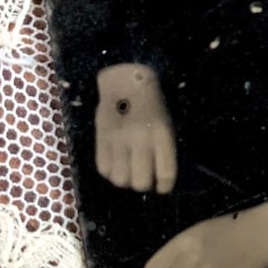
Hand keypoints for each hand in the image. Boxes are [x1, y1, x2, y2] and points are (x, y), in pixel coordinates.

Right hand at [94, 63, 176, 192]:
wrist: (126, 80)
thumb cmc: (152, 104)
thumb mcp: (166, 124)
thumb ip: (163, 150)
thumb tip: (158, 179)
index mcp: (162, 134)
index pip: (165, 173)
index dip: (164, 187)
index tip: (162, 188)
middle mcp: (140, 138)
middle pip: (140, 182)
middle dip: (143, 184)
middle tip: (144, 177)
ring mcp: (118, 139)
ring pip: (119, 179)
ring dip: (125, 179)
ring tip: (128, 170)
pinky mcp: (101, 137)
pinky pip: (103, 168)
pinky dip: (109, 170)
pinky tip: (115, 162)